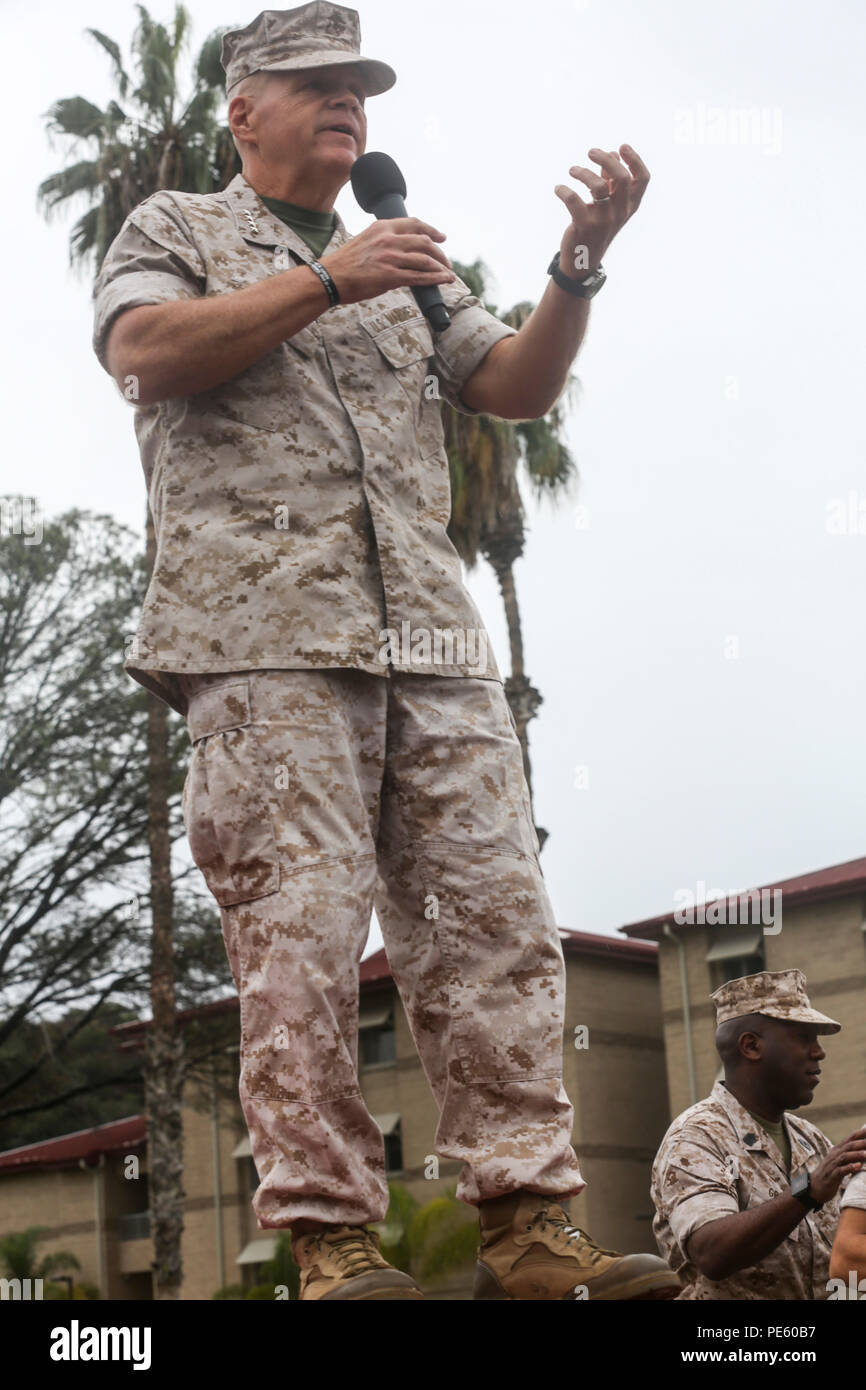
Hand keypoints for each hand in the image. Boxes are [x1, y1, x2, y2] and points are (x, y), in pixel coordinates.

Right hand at [321, 217, 455, 305]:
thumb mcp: (365, 240)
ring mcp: (390, 258)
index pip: (414, 223)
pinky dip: (435, 279)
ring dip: (441, 267)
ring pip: (425, 260)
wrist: (330, 277)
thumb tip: (400, 248)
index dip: (432, 230)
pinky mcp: (390, 276)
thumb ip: (383, 240)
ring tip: (448, 274)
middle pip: (425, 241)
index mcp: (382, 227)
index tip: (441, 237)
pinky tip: (444, 280)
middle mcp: (388, 239)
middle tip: (446, 261)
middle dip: (440, 252)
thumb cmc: (345, 263)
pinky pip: (419, 277)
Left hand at [554, 144, 649, 280]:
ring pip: (598, 187)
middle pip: (622, 178)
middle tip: (591, 152)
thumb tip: (612, 154)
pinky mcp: (584, 225)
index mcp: (630, 205)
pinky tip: (558, 189)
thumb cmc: (597, 227)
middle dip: (606, 159)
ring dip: (583, 173)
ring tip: (572, 170)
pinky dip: (564, 190)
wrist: (583, 260)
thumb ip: (611, 180)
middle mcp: (620, 212)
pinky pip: (573, 200)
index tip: (621, 147)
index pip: (642, 179)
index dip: (635, 160)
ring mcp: (603, 220)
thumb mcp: (609, 204)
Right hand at [808, 1127, 865, 1205]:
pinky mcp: (832, 1175)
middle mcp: (835, 1155)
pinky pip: (841, 1170)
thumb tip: (863, 1152)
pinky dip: (850, 1167)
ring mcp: (832, 1165)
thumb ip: (849, 1155)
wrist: (814, 1186)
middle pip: (849, 1146)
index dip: (860, 1134)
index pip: (850, 1139)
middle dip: (861, 1143)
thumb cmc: (829, 1173)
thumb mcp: (838, 1162)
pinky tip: (858, 1166)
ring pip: (845, 1156)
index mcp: (837, 1150)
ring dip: (856, 1154)